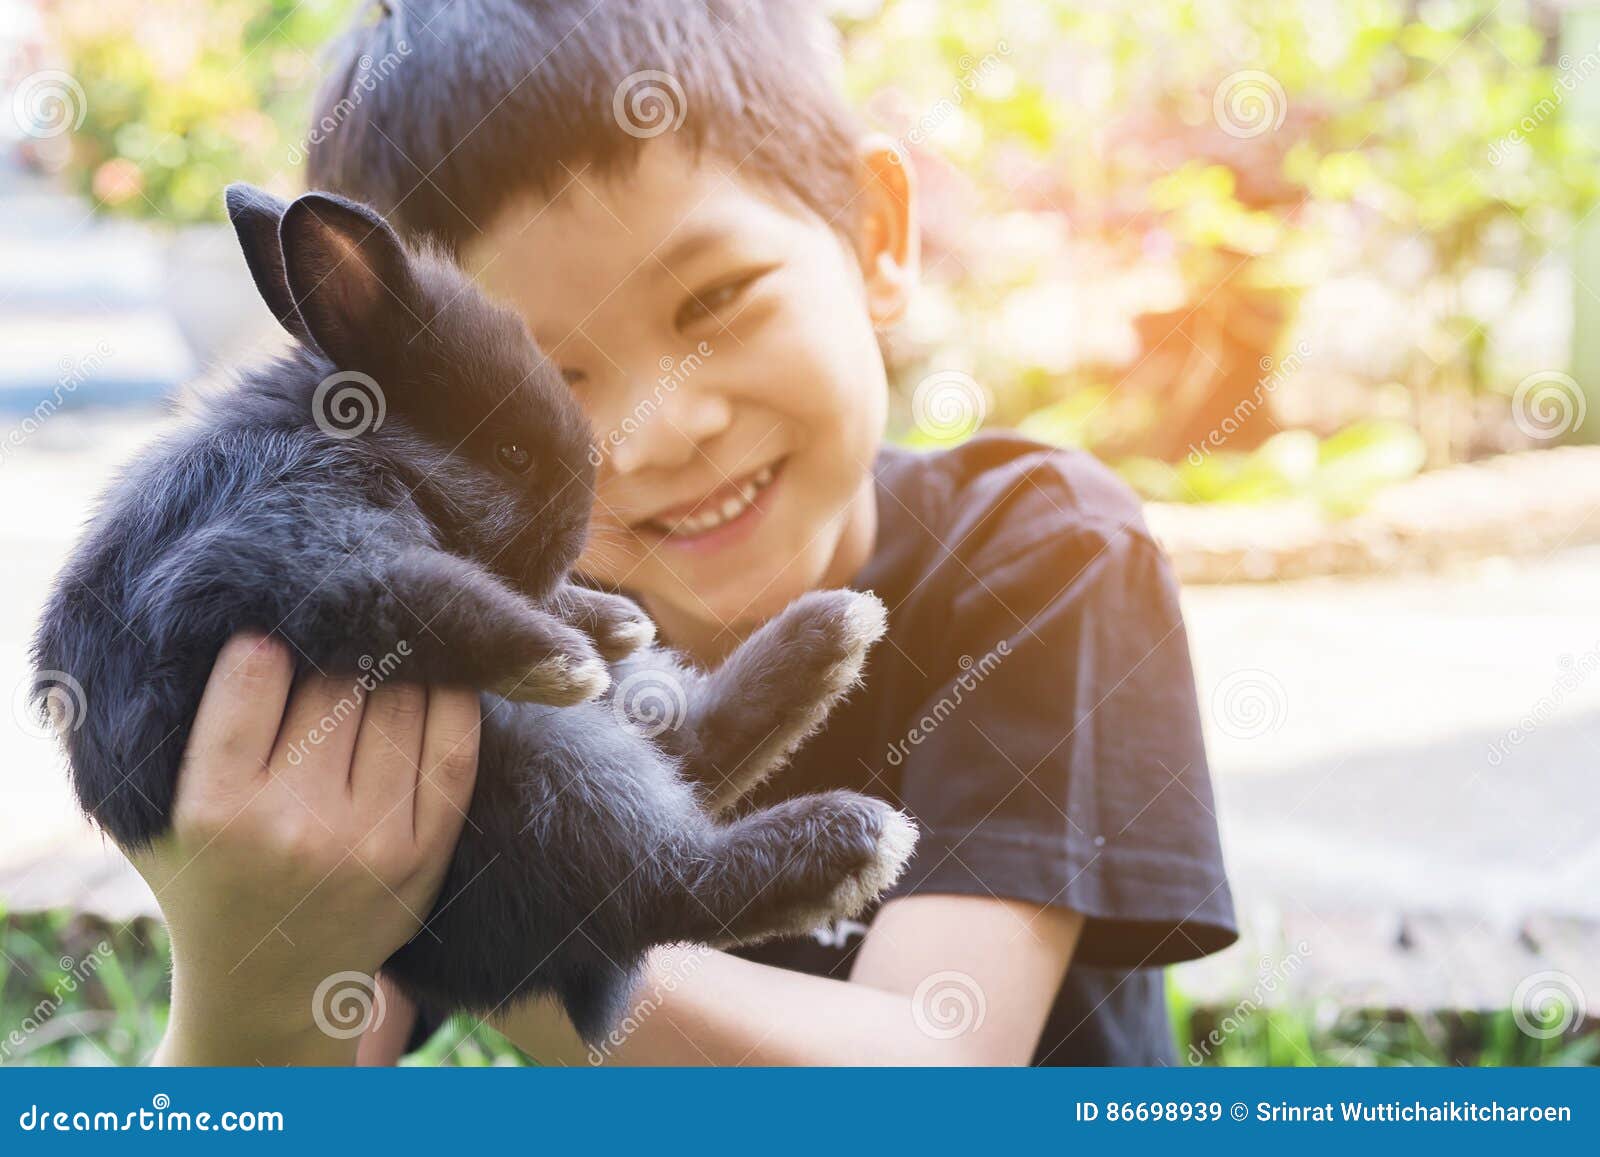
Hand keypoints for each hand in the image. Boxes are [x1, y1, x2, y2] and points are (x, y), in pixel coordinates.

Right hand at [132, 633, 479, 1064]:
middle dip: (336, 648)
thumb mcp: (156, 817)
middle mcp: (295, 828)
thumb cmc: (206, 877)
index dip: (266, 641)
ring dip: (394, 664)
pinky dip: (451, 699)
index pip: (253, 679)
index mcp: (216, 811)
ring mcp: (369, 843)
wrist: (270, 985)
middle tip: (340, 627)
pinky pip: (454, 748)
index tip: (272, 631)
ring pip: (398, 704)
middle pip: (334, 685)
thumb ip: (167, 735)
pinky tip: (439, 676)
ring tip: (385, 645)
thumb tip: (214, 625)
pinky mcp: (425, 853)